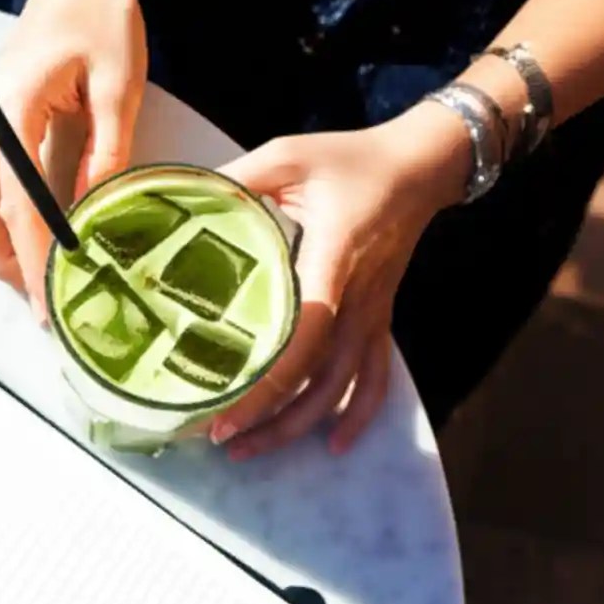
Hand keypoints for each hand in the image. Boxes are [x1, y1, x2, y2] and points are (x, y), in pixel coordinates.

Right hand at [0, 0, 145, 315]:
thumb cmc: (101, 15)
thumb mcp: (119, 85)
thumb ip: (107, 152)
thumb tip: (94, 214)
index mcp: (15, 107)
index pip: (18, 201)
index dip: (32, 256)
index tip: (47, 300)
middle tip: (35, 299)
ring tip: (34, 274)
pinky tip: (30, 233)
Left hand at [209, 103, 472, 458]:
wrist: (421, 165)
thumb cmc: (352, 159)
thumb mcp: (287, 155)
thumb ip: (236, 178)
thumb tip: (182, 195)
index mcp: (332, 260)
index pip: (303, 336)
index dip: (266, 382)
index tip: (226, 411)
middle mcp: (358, 299)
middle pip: (320, 378)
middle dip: (273, 418)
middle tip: (224, 442)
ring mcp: (373, 312)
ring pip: (343, 387)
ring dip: (301, 424)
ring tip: (254, 448)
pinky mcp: (380, 316)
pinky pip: (374, 375)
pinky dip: (358, 413)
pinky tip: (334, 443)